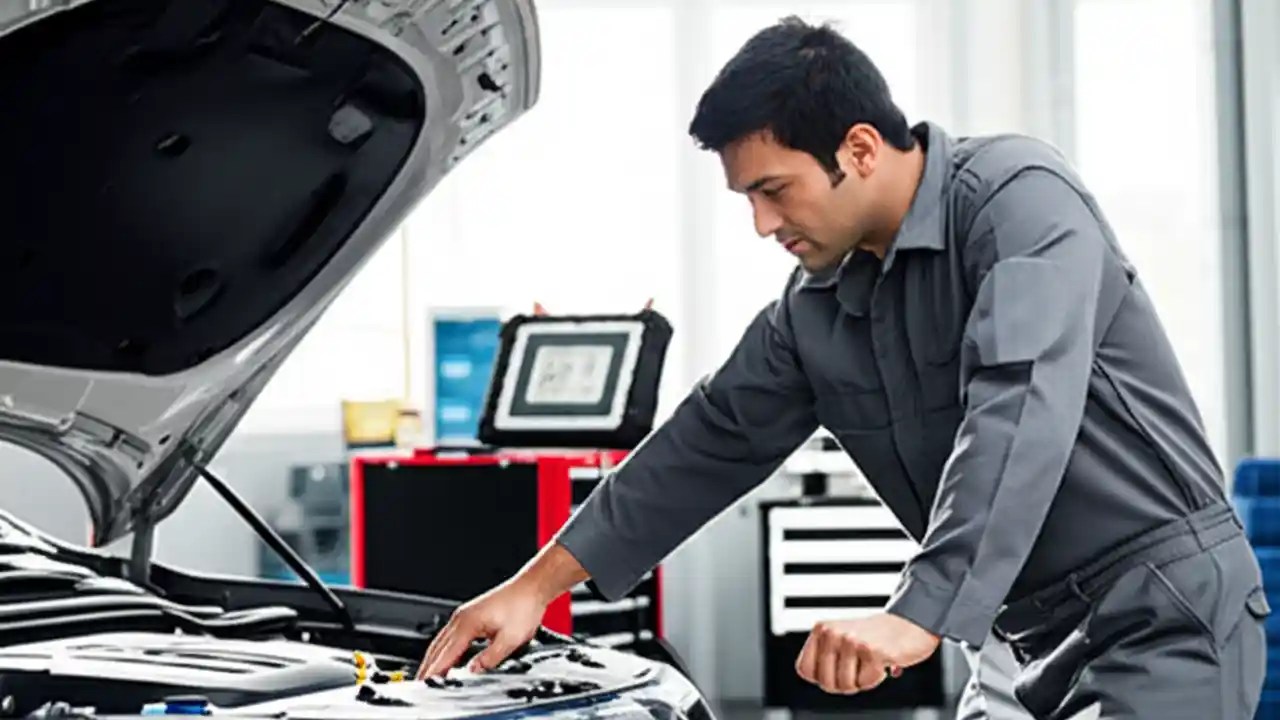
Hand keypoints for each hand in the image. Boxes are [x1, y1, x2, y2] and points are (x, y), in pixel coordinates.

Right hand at [415, 578, 548, 678]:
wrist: (531, 588)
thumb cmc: (523, 607)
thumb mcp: (510, 639)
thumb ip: (490, 658)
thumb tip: (473, 672)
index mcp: (468, 623)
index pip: (446, 654)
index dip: (436, 672)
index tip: (427, 684)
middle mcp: (462, 618)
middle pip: (437, 647)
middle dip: (428, 667)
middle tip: (420, 684)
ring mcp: (464, 615)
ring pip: (441, 641)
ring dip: (433, 658)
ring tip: (427, 674)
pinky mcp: (470, 615)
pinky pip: (449, 635)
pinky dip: (442, 649)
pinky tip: (444, 656)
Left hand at [795, 613, 939, 694]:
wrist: (911, 624)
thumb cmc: (876, 637)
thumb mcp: (841, 641)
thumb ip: (824, 657)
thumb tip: (816, 678)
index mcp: (822, 629)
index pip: (804, 670)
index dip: (823, 677)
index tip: (839, 668)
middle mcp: (833, 632)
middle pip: (826, 683)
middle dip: (845, 683)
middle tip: (859, 667)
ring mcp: (852, 641)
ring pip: (846, 685)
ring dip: (862, 680)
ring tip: (870, 662)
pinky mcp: (873, 651)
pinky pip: (866, 683)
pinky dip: (877, 678)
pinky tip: (883, 661)